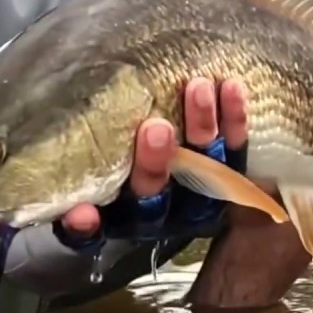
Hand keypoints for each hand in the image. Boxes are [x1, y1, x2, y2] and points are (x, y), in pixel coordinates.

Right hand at [52, 77, 249, 249]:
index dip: (91, 226)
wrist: (163, 133)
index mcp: (122, 214)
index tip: (83, 212)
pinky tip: (230, 87)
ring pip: (202, 162)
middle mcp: (163, 208)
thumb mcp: (88, 167)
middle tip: (155, 129)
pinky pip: (235, 146)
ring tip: (198, 88)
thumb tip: (78, 212)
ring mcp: (198, 187)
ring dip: (201, 125)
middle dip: (155, 161)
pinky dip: (233, 117)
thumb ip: (82, 194)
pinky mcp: (229, 166)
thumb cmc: (109, 150)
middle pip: (157, 191)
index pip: (101, 225)